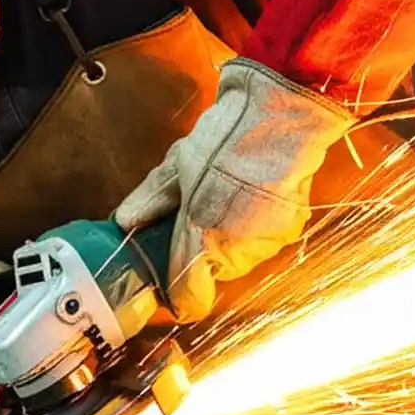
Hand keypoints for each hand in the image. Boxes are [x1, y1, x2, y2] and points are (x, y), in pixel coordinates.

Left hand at [114, 59, 355, 320]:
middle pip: (212, 272)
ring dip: (229, 240)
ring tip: (225, 198)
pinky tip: (250, 197)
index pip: (188, 296)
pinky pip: (262, 242)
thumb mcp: (178, 164)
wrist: (280, 118)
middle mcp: (235, 249)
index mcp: (202, 236)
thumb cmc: (227, 138)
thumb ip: (151, 199)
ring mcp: (265, 242)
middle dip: (202, 252)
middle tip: (196, 216)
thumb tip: (126, 220)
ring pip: (238, 258)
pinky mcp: (288, 231)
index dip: (176, 294)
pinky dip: (254, 228)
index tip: (168, 284)